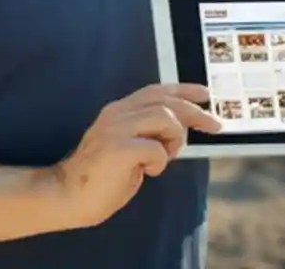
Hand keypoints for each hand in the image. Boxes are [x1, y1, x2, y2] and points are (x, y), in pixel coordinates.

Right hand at [50, 84, 220, 228]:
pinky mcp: (118, 148)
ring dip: (174, 139)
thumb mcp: (128, 146)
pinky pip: (156, 148)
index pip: (156, 91)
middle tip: (214, 125)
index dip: (183, 90)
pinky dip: (160, 161)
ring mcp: (116, 129)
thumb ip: (147, 132)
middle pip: (165, 101)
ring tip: (165, 157)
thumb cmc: (102, 176)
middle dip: (195, 112)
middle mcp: (117, 113)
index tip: (205, 94)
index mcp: (118, 110)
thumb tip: (180, 128)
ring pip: (165, 118)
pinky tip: (148, 172)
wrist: (69, 195)